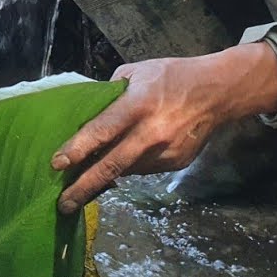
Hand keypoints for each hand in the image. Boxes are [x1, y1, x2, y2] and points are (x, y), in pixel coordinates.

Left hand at [51, 42, 276, 213]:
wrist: (218, 92)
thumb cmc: (172, 76)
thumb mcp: (136, 72)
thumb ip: (110, 94)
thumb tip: (87, 114)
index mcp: (138, 105)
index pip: (102, 131)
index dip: (78, 149)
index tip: (57, 164)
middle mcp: (151, 133)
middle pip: (111, 166)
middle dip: (84, 188)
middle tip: (63, 204)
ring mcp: (165, 152)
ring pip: (125, 171)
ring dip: (103, 178)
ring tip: (82, 184)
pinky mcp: (175, 164)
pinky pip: (142, 169)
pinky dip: (127, 167)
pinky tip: (118, 162)